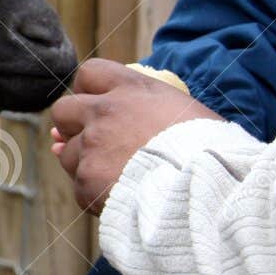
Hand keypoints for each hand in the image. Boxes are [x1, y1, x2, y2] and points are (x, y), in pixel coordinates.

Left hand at [50, 59, 221, 213]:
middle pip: (63, 110)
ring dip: (86, 165)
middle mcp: (106, 112)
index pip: (91, 73)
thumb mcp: (187, 114)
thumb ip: (148, 110)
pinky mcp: (87, 181)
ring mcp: (92, 146)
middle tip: (93, 143)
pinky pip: (81, 189)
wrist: (209, 190)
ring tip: (122, 179)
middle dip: (72, 127)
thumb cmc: (212, 152)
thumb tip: (107, 122)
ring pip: (68, 153)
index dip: (88, 90)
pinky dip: (96, 196)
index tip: (95, 104)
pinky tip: (124, 201)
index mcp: (134, 90)